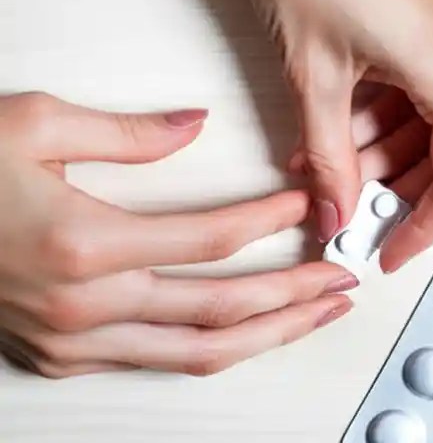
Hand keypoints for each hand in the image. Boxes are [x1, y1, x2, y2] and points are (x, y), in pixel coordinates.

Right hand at [0, 93, 355, 377]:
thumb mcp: (34, 123)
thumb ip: (128, 132)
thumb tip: (196, 125)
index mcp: (83, 244)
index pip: (211, 240)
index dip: (272, 223)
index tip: (310, 206)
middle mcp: (82, 305)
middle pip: (220, 310)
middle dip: (296, 294)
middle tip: (345, 276)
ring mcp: (68, 341)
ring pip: (195, 352)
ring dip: (268, 334)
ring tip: (318, 313)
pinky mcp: (56, 357)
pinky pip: (153, 363)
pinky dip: (210, 348)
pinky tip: (247, 330)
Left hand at [245, 0, 432, 272]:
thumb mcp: (313, 78)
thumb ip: (332, 159)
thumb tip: (336, 216)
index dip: (420, 228)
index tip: (385, 253)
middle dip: (389, 184)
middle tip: (334, 201)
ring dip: (383, 149)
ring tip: (319, 155)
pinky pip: (429, 88)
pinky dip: (389, 113)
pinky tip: (339, 120)